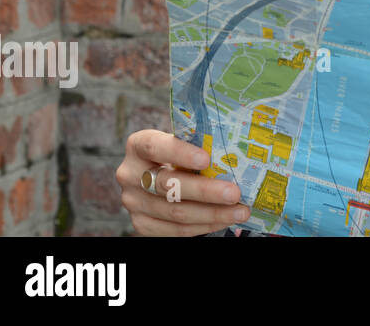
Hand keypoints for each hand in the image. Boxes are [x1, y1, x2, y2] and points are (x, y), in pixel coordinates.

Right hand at [116, 129, 250, 235]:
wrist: (161, 173)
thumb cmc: (182, 151)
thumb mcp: (186, 140)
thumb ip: (201, 140)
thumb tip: (239, 146)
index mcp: (138, 145)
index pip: (155, 146)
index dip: (179, 153)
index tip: (206, 160)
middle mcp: (130, 174)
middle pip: (168, 185)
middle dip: (206, 191)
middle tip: (235, 193)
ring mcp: (133, 202)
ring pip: (175, 212)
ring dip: (212, 213)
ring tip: (240, 211)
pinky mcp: (142, 223)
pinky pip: (175, 230)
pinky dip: (204, 225)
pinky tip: (224, 219)